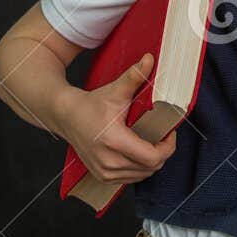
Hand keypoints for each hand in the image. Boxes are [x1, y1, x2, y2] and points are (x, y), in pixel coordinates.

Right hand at [58, 52, 177, 183]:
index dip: (168, 147)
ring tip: (151, 143)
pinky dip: (138, 168)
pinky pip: (130, 178)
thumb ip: (134, 76)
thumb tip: (150, 58)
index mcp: (114, 142)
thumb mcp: (115, 90)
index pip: (152, 158)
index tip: (170, 133)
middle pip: (150, 168)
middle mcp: (108, 161)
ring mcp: (104, 172)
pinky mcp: (102, 177)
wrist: (66, 116)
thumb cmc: (91, 104)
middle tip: (163, 136)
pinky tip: (138, 152)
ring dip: (151, 161)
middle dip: (162, 152)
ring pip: (142, 175)